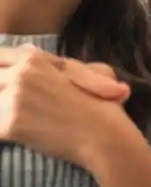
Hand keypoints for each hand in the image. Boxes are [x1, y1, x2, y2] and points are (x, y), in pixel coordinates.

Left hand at [0, 46, 131, 166]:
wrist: (104, 136)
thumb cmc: (101, 102)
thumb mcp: (82, 69)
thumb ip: (51, 61)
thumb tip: (26, 51)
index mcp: (34, 59)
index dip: (0, 69)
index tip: (5, 81)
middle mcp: (19, 76)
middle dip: (1, 91)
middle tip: (11, 103)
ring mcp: (12, 101)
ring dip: (1, 111)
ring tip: (17, 118)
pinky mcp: (9, 126)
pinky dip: (3, 131)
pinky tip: (17, 134)